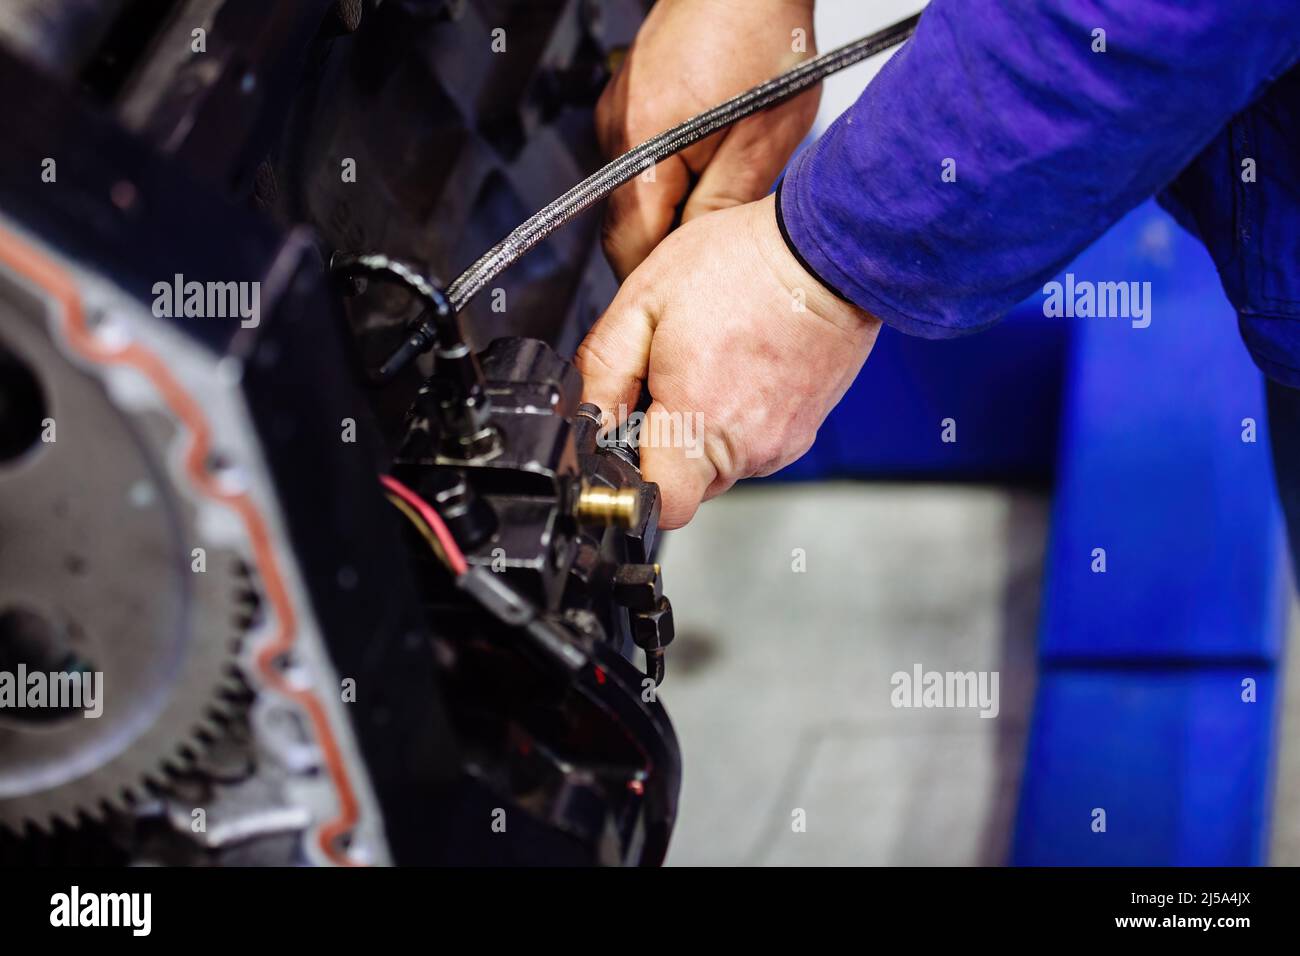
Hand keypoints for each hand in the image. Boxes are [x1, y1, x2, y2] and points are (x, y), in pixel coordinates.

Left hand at [576, 193, 880, 528]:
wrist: (825, 251)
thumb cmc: (741, 266)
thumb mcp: (644, 301)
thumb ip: (603, 371)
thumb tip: (587, 421)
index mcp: (700, 422)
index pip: (660, 506)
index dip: (633, 480)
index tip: (624, 443)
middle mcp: (746, 448)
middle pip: (685, 485)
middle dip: (662, 446)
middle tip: (665, 381)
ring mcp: (780, 444)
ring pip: (716, 466)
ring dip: (699, 431)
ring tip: (707, 367)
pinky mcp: (802, 433)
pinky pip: (750, 446)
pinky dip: (734, 420)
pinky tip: (736, 370)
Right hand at [597, 0, 819, 279]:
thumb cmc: (763, 38)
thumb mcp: (762, 141)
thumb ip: (722, 210)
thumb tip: (699, 265)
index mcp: (642, 151)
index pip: (629, 250)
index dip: (658, 283)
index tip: (690, 305)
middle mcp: (616, 135)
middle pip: (626, 229)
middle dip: (664, 255)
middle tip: (711, 268)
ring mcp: (617, 119)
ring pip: (636, 200)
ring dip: (671, 215)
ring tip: (719, 203)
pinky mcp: (629, 107)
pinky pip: (642, 167)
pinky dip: (672, 182)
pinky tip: (711, 164)